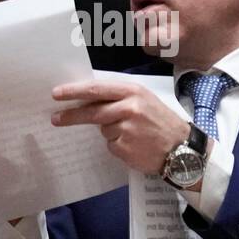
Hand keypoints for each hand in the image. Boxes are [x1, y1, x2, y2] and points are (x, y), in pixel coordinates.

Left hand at [51, 80, 189, 175]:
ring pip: (104, 129)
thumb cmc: (161, 122)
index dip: (74, 91)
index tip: (57, 94)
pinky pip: (111, 145)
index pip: (96, 89)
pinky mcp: (124, 148)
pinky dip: (118, 146)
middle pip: (92, 111)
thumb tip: (89, 99)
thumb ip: (119, 98)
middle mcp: (129, 108)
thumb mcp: (144, 100)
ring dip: (111, 132)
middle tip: (55, 118)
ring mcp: (126, 129)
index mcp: (133, 91)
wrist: (182, 148)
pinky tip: (135, 145)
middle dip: (71, 115)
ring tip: (133, 134)